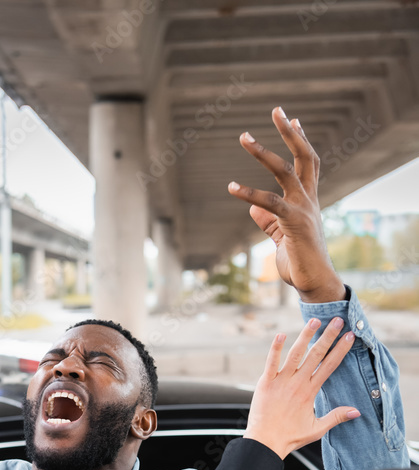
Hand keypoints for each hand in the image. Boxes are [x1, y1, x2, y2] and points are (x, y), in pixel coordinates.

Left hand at [228, 107, 345, 302]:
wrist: (314, 283)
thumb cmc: (299, 262)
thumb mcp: (281, 238)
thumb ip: (268, 221)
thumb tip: (253, 208)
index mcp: (308, 200)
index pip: (308, 163)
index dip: (301, 140)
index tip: (292, 119)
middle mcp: (309, 199)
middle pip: (303, 156)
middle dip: (289, 132)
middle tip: (276, 109)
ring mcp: (303, 209)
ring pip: (284, 171)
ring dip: (262, 152)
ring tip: (243, 137)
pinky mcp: (293, 223)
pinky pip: (269, 203)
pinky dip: (248, 193)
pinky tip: (231, 187)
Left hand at [243, 317, 360, 458]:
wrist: (265, 443)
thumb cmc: (290, 437)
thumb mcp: (317, 429)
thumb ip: (336, 417)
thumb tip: (357, 411)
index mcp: (311, 392)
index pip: (330, 366)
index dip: (341, 350)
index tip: (350, 336)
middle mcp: (298, 383)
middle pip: (316, 355)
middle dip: (328, 336)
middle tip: (338, 320)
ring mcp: (281, 381)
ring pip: (295, 354)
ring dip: (305, 335)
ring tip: (315, 319)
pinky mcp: (265, 383)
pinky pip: (271, 362)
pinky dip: (275, 348)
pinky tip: (281, 334)